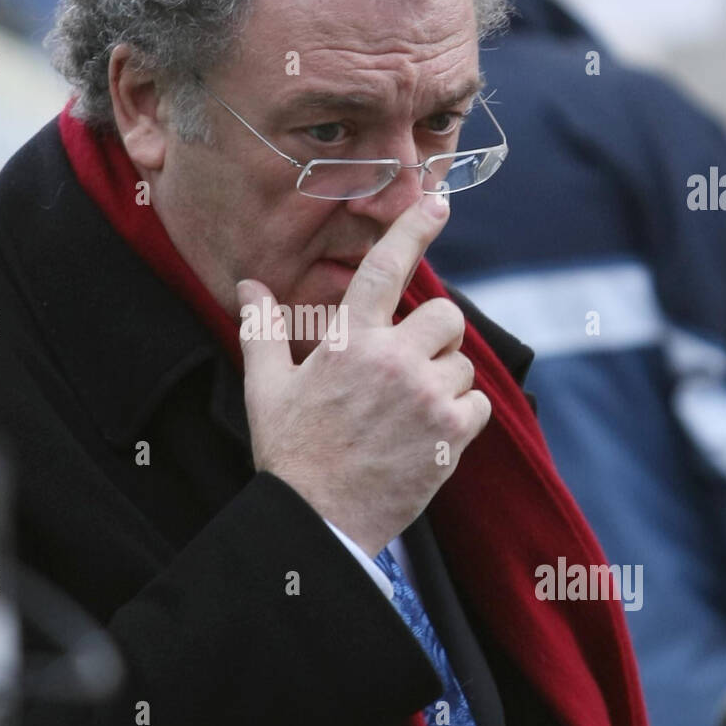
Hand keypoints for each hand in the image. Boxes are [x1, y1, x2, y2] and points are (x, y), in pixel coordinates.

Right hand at [237, 195, 491, 556]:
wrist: (317, 521)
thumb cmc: (289, 453)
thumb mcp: (265, 388)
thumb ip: (262, 329)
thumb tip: (249, 285)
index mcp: (349, 342)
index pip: (385, 268)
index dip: (413, 230)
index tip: (438, 203)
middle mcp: (394, 361)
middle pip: (446, 316)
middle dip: (432, 335)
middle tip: (406, 366)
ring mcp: (427, 397)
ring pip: (462, 362)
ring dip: (444, 379)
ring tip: (407, 411)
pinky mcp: (452, 434)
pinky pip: (476, 403)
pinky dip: (460, 414)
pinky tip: (427, 433)